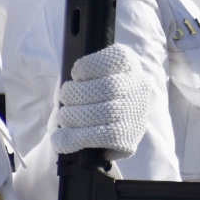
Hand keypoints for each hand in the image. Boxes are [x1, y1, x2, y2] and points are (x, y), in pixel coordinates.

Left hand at [54, 42, 151, 159]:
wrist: (96, 132)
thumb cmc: (86, 98)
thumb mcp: (85, 79)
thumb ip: (79, 79)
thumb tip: (67, 92)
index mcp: (128, 66)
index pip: (118, 58)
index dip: (92, 66)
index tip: (75, 74)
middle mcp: (139, 88)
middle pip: (109, 88)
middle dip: (78, 93)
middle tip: (64, 97)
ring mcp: (136, 114)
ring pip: (105, 113)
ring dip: (74, 116)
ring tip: (63, 117)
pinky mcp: (129, 138)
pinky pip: (102, 137)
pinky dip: (76, 138)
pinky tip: (61, 140)